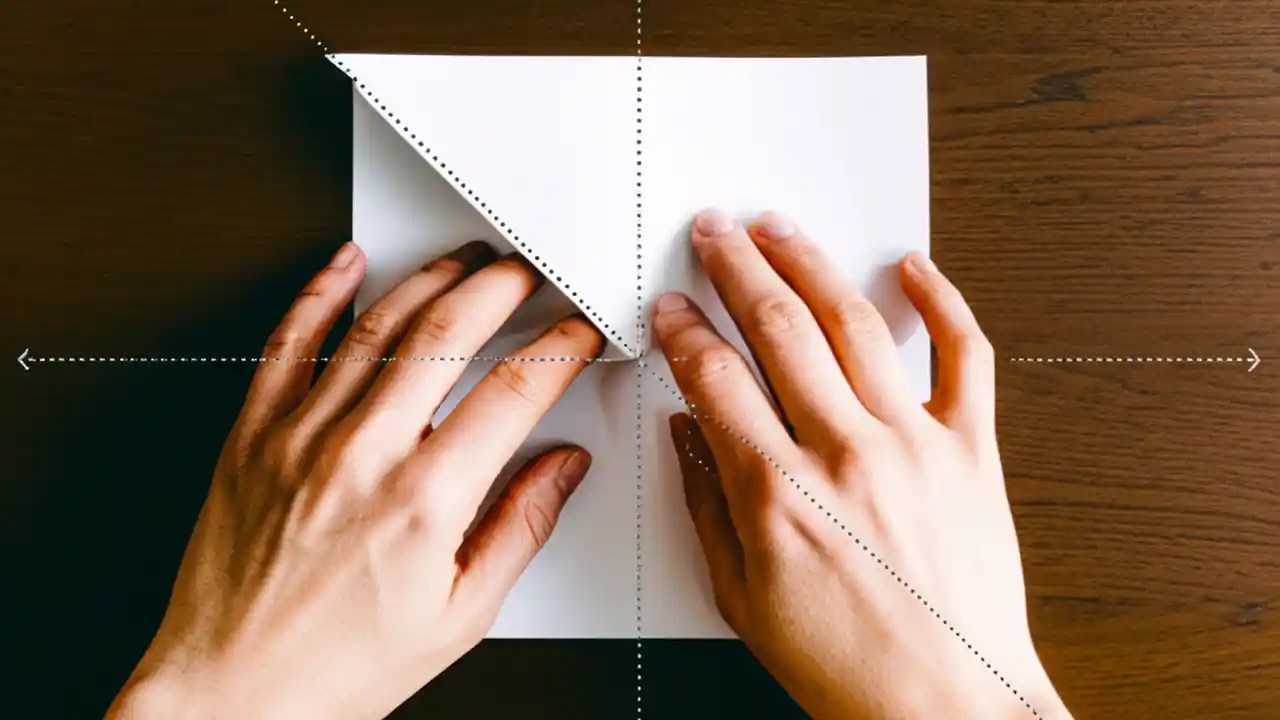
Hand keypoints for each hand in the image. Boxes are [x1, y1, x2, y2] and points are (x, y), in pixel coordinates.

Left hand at [109, 241, 602, 719]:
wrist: (233, 691)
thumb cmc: (338, 667)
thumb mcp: (460, 614)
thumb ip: (521, 528)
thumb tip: (563, 469)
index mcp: (426, 500)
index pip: (515, 391)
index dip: (559, 348)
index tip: (577, 333)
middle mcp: (364, 454)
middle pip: (449, 332)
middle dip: (502, 286)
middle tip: (526, 274)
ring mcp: (302, 436)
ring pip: (377, 325)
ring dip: (430, 278)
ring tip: (463, 260)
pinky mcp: (254, 434)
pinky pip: (288, 342)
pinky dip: (320, 293)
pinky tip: (348, 266)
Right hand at [656, 209, 1071, 718]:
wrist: (947, 706)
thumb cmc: (849, 665)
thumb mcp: (743, 596)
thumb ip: (707, 504)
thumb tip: (689, 433)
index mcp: (779, 494)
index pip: (714, 377)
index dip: (683, 330)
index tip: (672, 310)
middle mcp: (847, 455)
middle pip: (777, 327)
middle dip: (734, 266)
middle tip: (715, 233)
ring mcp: (916, 444)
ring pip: (854, 322)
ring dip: (808, 262)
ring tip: (779, 230)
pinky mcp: (971, 449)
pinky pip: (965, 353)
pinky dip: (941, 300)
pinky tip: (913, 267)